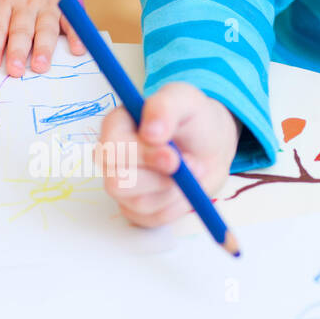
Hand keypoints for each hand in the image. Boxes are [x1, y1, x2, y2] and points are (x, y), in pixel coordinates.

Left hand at [0, 0, 84, 76]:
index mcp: (1, 3)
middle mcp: (24, 5)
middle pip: (21, 29)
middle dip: (18, 50)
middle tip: (15, 71)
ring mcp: (46, 6)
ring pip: (46, 27)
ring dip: (45, 47)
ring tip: (42, 66)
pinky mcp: (64, 8)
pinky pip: (72, 22)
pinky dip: (77, 35)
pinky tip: (79, 51)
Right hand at [98, 82, 240, 226]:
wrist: (210, 147)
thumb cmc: (193, 120)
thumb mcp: (186, 100)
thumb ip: (166, 106)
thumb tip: (150, 131)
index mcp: (116, 126)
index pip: (109, 149)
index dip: (141, 156)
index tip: (173, 156)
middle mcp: (112, 158)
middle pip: (117, 182)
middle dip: (160, 179)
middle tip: (193, 165)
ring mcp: (122, 186)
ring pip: (138, 203)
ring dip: (175, 190)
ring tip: (194, 171)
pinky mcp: (136, 210)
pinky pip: (154, 218)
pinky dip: (178, 205)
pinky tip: (186, 187)